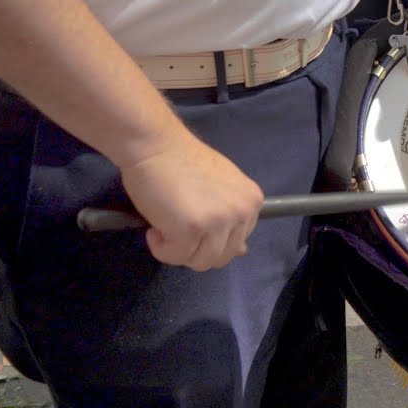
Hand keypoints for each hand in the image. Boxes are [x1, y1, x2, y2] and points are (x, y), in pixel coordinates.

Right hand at [119, 132, 262, 271]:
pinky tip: (155, 227)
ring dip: (177, 250)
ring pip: (200, 262)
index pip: (237, 242)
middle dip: (196, 248)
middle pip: (222, 257)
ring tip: (165, 225)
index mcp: (252, 202)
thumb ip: (231, 218)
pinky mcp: (192, 229)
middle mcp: (242, 212)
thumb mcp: (220, 189)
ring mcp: (219, 221)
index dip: (211, 238)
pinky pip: (175, 256)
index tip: (192, 221)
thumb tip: (243, 251)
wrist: (156, 145)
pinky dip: (160, 248)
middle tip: (177, 226)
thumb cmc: (182, 164)